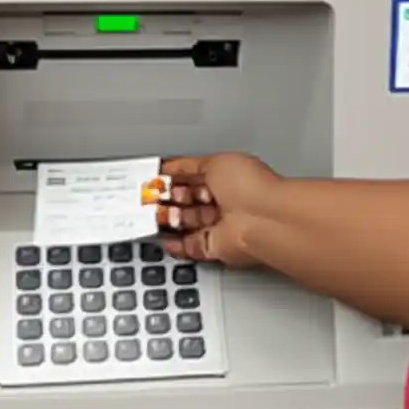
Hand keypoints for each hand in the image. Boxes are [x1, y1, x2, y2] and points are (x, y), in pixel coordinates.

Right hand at [156, 152, 281, 266]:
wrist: (261, 220)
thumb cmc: (251, 187)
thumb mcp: (215, 162)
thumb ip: (191, 165)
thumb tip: (174, 166)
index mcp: (229, 175)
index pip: (196, 173)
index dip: (174, 175)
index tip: (154, 177)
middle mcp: (226, 200)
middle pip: (190, 198)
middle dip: (168, 196)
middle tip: (147, 196)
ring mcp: (221, 224)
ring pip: (187, 222)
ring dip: (167, 218)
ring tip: (148, 214)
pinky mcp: (215, 246)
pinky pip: (191, 246)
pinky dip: (175, 244)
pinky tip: (162, 238)